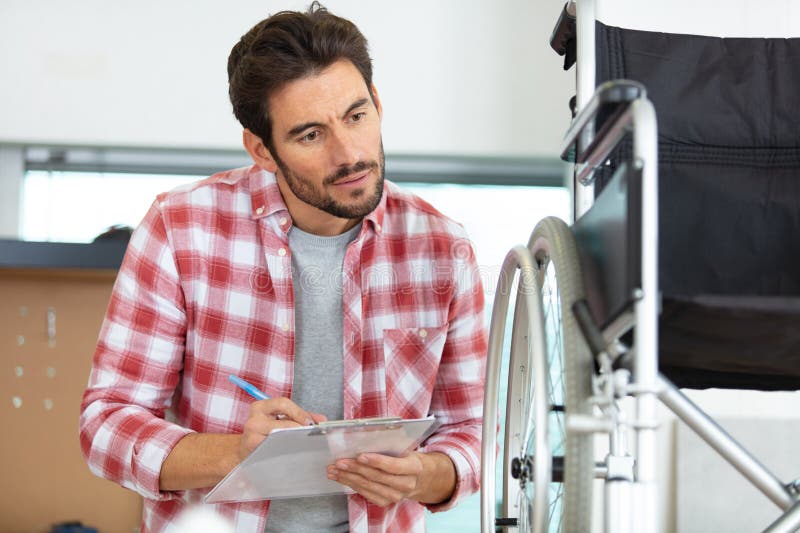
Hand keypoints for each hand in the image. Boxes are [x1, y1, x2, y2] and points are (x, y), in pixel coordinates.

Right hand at [239, 397, 326, 460]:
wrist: (245, 451)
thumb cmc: (266, 433)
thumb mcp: (280, 419)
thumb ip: (301, 416)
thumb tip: (321, 420)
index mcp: (260, 407)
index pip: (282, 403)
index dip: (299, 412)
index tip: (310, 422)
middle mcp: (253, 420)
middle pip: (283, 423)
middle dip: (300, 429)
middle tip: (311, 435)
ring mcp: (251, 437)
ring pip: (279, 438)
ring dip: (294, 440)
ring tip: (302, 443)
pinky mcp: (253, 451)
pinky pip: (274, 450)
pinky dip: (285, 450)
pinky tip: (291, 452)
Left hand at [326, 451, 455, 506]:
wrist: (420, 478)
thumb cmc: (408, 457)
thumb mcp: (407, 448)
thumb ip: (391, 444)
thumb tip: (365, 435)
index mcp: (414, 468)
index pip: (394, 466)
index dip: (376, 461)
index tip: (360, 455)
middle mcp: (406, 485)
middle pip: (377, 477)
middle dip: (355, 469)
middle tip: (339, 462)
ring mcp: (396, 496)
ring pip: (368, 487)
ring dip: (348, 478)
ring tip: (334, 470)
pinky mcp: (385, 502)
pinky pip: (365, 493)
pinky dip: (351, 484)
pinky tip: (340, 478)